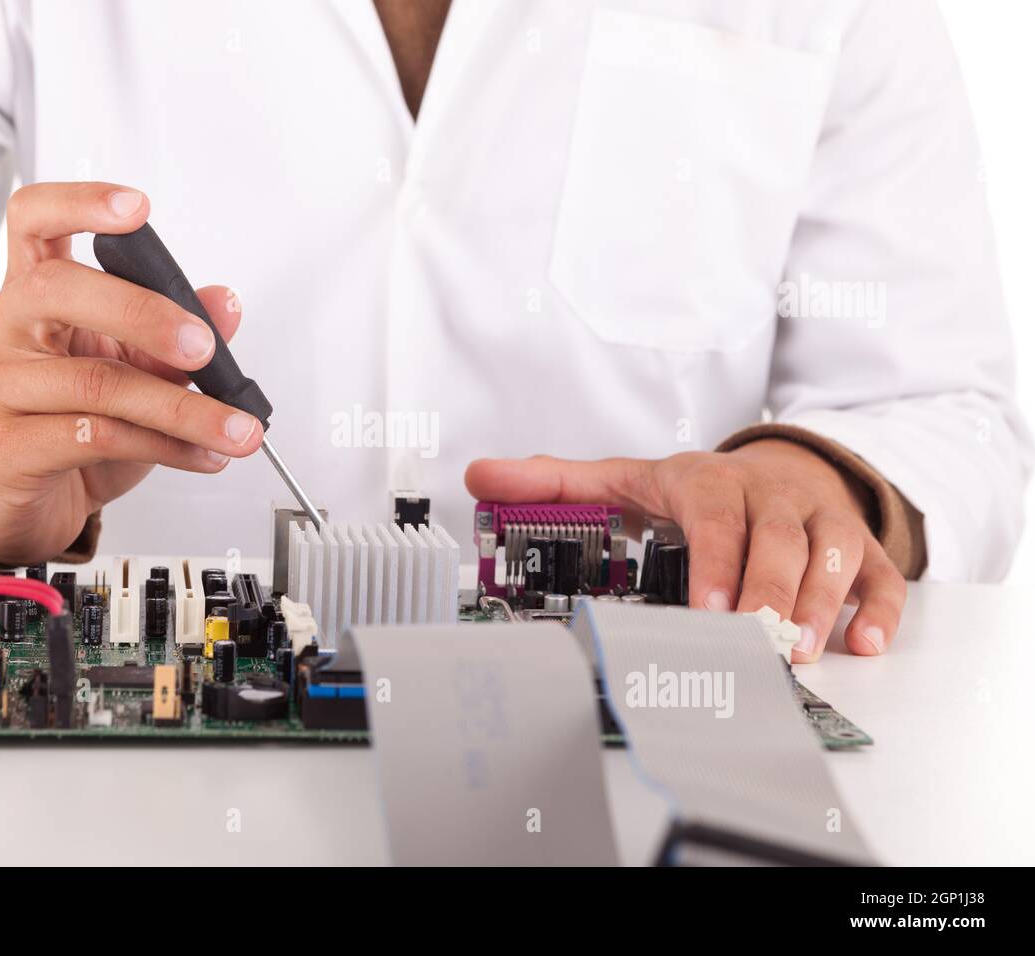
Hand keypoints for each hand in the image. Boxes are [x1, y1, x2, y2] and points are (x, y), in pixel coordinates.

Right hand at [0, 181, 263, 564]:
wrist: (33, 505)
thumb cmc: (75, 426)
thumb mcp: (137, 370)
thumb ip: (177, 333)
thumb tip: (225, 304)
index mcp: (32, 293)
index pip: (32, 220)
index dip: (80, 203)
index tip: (137, 208)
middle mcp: (1, 328)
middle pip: (59, 290)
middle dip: (144, 313)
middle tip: (205, 346)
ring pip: (95, 383)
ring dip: (183, 409)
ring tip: (236, 428)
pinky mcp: (5, 447)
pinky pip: (94, 436)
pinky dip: (164, 446)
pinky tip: (201, 454)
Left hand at [465, 440, 906, 662]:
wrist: (772, 470)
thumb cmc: (695, 490)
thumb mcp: (624, 480)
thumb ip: (555, 485)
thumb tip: (480, 475)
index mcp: (713, 482)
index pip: (719, 515)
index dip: (719, 559)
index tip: (708, 606)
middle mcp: (774, 496)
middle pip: (781, 539)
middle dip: (769, 591)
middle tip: (754, 643)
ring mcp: (823, 520)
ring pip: (836, 553)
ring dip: (820, 603)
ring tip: (796, 651)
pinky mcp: (862, 548)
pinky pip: (884, 574)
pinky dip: (879, 608)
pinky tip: (862, 645)